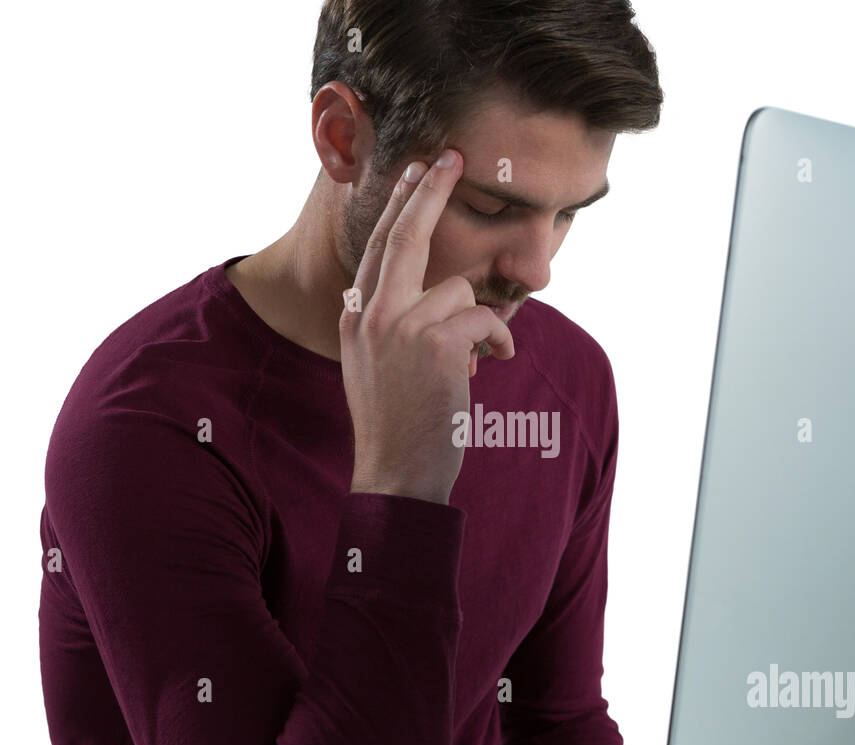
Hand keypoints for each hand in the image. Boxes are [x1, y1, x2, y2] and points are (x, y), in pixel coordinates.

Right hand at [340, 149, 514, 505]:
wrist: (395, 476)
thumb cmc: (398, 429)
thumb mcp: (376, 369)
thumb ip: (391, 328)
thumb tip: (436, 299)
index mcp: (356, 320)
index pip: (378, 250)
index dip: (399, 207)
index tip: (416, 173)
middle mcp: (371, 317)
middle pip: (404, 237)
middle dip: (430, 192)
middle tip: (452, 157)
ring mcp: (401, 328)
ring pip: (460, 290)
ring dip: (483, 321)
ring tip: (482, 357)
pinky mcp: (435, 345)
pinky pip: (484, 318)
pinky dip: (499, 338)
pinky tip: (492, 364)